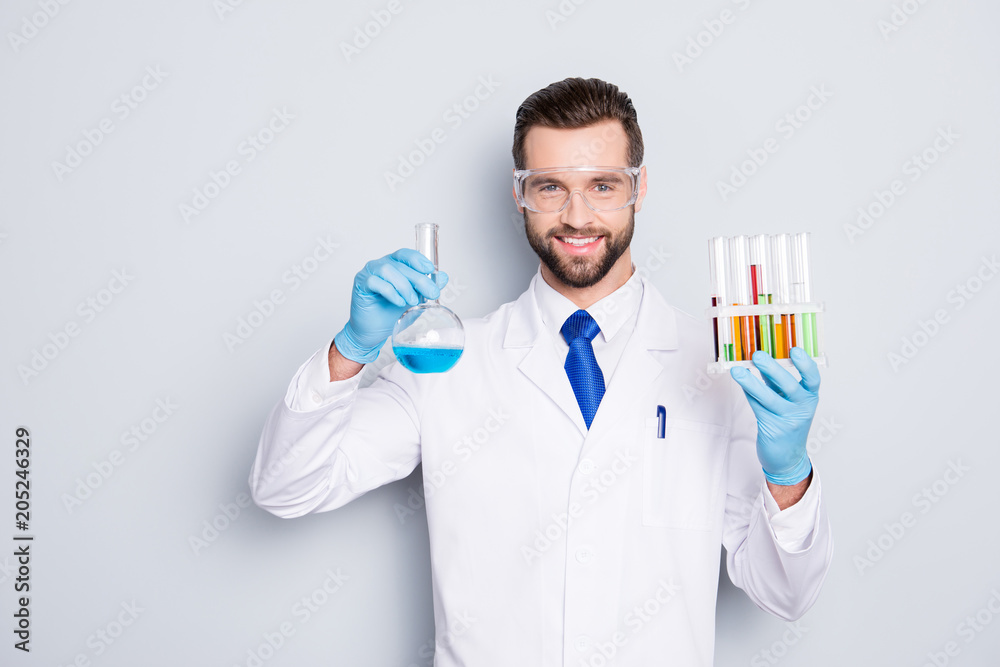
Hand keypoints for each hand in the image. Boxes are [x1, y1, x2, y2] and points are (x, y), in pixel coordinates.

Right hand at [332, 249, 447, 363]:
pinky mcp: (361, 284)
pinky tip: (399, 302)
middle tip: (431, 293)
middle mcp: (381, 265)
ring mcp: (369, 273)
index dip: (418, 260)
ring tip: (412, 301)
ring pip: (388, 270)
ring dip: (404, 286)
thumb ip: (427, 288)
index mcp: (394, 265)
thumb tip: (443, 277)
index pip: (406, 255)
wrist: (373, 331)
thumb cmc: (391, 314)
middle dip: (419, 279)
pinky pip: (375, 282)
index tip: (430, 270)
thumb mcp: (415, 301)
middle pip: (401, 265)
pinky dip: (390, 292)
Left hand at [730, 347, 819, 484]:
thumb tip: (760, 356)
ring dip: (751, 382)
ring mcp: (788, 420)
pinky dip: (748, 393)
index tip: (795, 350)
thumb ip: (776, 381)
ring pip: (768, 398)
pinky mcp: (773, 429)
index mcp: (810, 397)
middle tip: (758, 355)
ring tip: (738, 370)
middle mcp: (802, 408)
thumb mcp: (787, 399)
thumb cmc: (786, 420)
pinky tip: (741, 381)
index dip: (805, 364)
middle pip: (789, 386)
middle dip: (772, 369)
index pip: (813, 379)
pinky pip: (757, 407)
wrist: (787, 456)